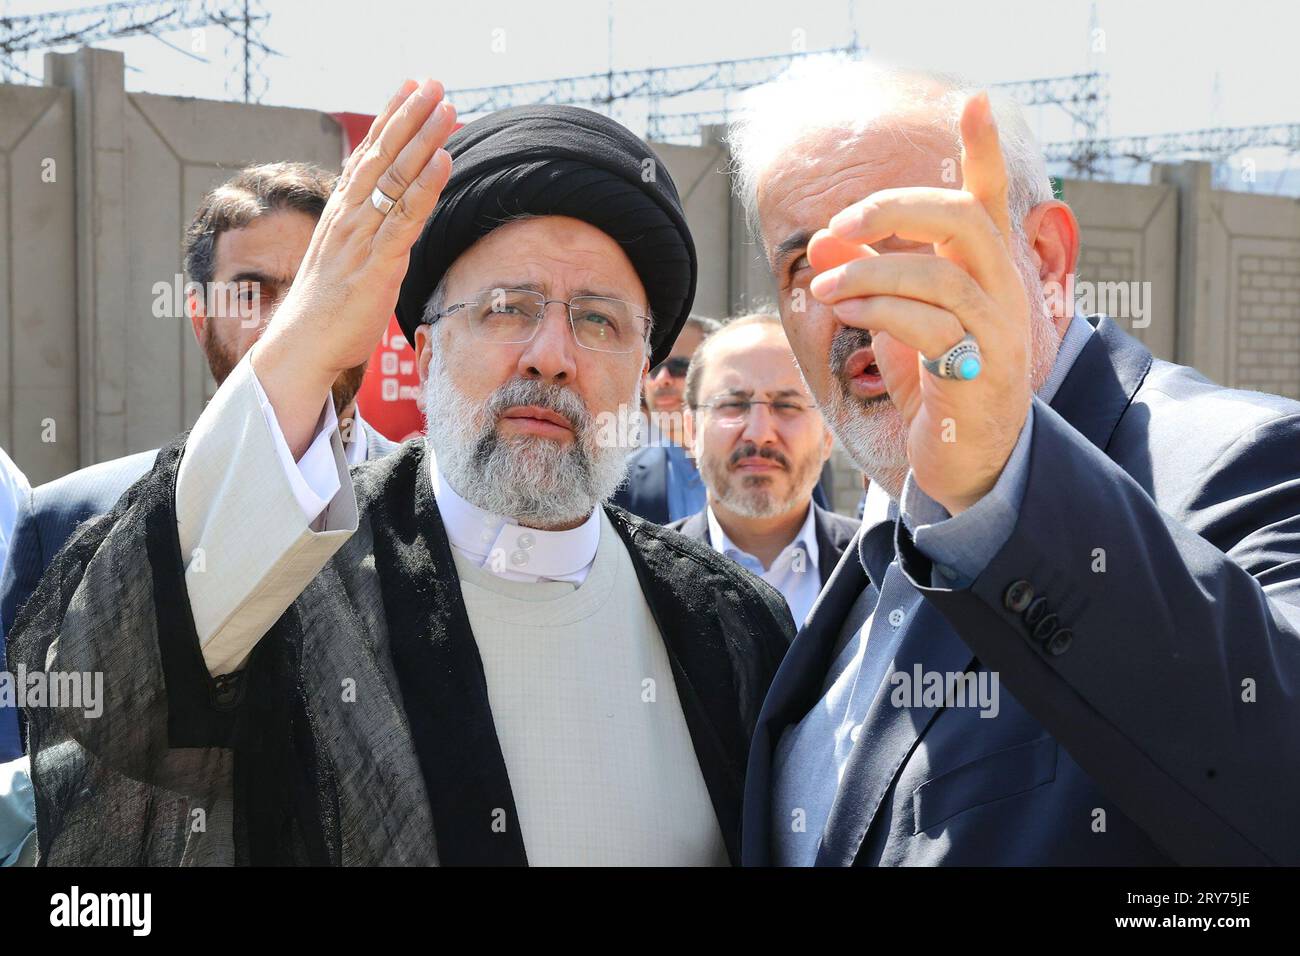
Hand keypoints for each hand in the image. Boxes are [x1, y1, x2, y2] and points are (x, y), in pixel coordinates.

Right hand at [252, 78, 457, 455]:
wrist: (300, 348)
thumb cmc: (325, 311)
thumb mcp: (346, 262)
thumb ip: (365, 236)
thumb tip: (386, 220)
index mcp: (340, 215)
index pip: (367, 156)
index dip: (389, 119)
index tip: (408, 87)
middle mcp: (349, 218)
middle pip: (383, 156)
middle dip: (410, 115)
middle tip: (434, 82)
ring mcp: (362, 239)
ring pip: (397, 179)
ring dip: (425, 139)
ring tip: (448, 107)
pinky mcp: (377, 265)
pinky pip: (406, 218)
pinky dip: (427, 186)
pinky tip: (444, 160)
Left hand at [806, 92, 1031, 514]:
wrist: (971, 464)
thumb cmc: (935, 388)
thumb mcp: (899, 322)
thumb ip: (870, 277)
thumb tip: (823, 239)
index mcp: (987, 273)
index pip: (991, 199)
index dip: (984, 150)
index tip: (975, 101)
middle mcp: (1004, 293)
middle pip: (962, 220)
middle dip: (894, 209)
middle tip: (840, 223)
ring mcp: (998, 333)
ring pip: (939, 274)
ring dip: (870, 270)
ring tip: (823, 284)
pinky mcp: (979, 374)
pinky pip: (929, 326)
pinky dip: (879, 309)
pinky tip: (844, 309)